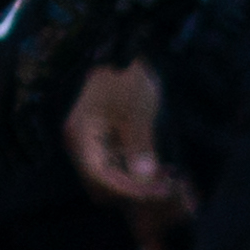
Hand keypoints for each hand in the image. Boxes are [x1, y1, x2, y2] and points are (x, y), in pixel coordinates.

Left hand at [0, 0, 181, 169]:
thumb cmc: (69, 6)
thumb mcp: (38, 32)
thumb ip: (27, 59)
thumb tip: (29, 88)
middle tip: (6, 167)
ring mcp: (8, 67)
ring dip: (11, 151)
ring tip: (26, 166)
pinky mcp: (30, 76)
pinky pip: (20, 124)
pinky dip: (29, 144)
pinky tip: (42, 156)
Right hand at [64, 59, 180, 208]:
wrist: (125, 56)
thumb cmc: (127, 77)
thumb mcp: (137, 110)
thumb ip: (140, 144)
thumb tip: (145, 177)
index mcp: (82, 136)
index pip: (100, 177)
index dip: (129, 190)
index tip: (159, 190)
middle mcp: (82, 147)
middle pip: (102, 188)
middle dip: (133, 193)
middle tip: (167, 186)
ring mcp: (94, 149)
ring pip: (112, 185)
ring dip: (139, 188)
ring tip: (168, 178)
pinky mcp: (108, 149)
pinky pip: (121, 174)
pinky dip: (140, 178)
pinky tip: (162, 171)